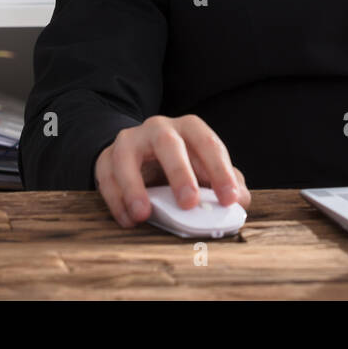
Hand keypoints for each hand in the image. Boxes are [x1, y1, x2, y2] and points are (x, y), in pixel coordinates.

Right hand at [94, 115, 251, 227]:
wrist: (138, 153)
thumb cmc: (180, 163)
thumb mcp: (203, 168)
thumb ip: (224, 182)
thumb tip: (240, 201)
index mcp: (190, 128)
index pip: (209, 145)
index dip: (221, 172)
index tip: (230, 199)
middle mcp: (160, 128)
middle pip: (169, 145)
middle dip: (180, 174)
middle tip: (189, 203)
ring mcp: (131, 140)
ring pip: (128, 158)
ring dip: (135, 188)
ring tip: (144, 214)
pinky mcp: (107, 157)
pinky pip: (107, 176)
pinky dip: (117, 200)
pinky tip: (129, 220)